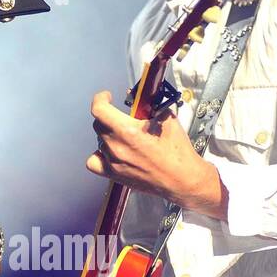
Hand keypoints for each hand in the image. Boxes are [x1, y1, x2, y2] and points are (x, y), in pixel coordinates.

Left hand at [85, 89, 227, 217]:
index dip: (100, 98)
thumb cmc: (177, 152)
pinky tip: (109, 152)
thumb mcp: (167, 119)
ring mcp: (113, 163)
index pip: (99, 110)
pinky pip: (94, 163)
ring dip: (107, 134)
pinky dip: (98, 155)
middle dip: (109, 116)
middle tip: (122, 117)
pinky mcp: (114, 175)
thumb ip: (151, 107)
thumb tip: (143, 101)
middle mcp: (117, 147)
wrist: (182, 179)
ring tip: (122, 136)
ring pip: (98, 141)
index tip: (106, 97)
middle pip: (99, 124)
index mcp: (128, 131)